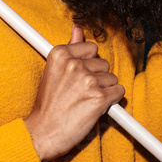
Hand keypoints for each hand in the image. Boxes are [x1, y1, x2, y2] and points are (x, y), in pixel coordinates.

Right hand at [24, 26, 124, 161]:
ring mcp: (87, 81)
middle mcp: (74, 64)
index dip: (88, 63)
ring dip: (104, 91)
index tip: (79, 76)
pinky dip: (111, 101)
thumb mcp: (53, 70)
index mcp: (60, 54)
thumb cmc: (48, 105)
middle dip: (97, 78)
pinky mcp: (99, 98)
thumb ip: (70, 48)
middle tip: (80, 92)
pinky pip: (118, 92)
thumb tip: (77, 28)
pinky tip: (95, 108)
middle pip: (103, 63)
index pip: (91, 48)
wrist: (42, 132)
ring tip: (85, 101)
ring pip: (112, 79)